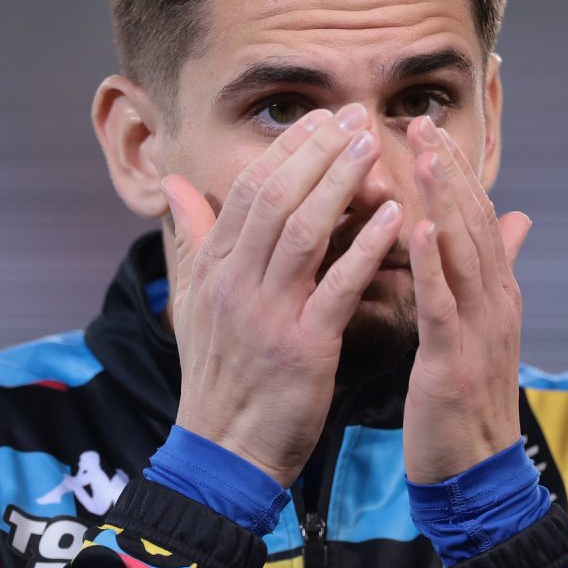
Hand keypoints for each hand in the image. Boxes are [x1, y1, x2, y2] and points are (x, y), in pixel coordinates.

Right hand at [160, 104, 403, 487]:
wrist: (224, 451)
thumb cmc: (218, 373)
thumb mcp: (194, 301)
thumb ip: (193, 237)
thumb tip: (174, 183)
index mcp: (214, 269)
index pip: (247, 190)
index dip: (286, 149)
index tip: (321, 119)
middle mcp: (235, 283)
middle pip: (275, 197)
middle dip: (317, 150)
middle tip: (355, 116)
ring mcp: (267, 314)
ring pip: (303, 231)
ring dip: (340, 183)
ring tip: (372, 147)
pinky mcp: (303, 347)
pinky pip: (337, 286)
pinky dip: (365, 248)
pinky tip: (393, 217)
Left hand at [402, 115, 531, 483]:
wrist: (475, 471)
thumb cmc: (468, 396)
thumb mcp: (484, 326)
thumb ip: (496, 269)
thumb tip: (518, 218)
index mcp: (496, 293)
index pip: (478, 218)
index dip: (456, 173)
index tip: (430, 130)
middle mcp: (494, 303)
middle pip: (474, 225)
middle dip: (448, 172)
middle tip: (421, 123)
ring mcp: (479, 331)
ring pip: (463, 254)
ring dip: (443, 203)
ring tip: (424, 157)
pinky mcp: (453, 361)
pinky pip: (443, 305)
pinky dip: (433, 265)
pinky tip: (419, 230)